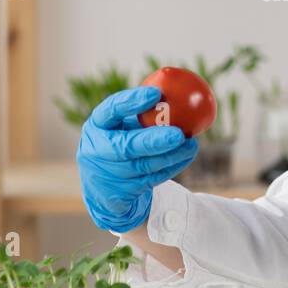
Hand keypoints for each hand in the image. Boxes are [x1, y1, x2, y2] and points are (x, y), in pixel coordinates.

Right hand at [76, 86, 198, 232]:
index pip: (110, 110)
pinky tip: (186, 156)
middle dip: (154, 140)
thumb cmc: (120, 144)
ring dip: (171, 156)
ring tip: (192, 145)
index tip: (156, 94)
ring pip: (143, 166)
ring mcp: (106, 175)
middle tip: (179, 134)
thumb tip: (180, 93)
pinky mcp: (119, 194)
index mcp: (96, 125)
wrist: (103, 189)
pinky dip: (171, 167)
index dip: (132, 101)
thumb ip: (142, 114)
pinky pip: (151, 179)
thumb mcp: (122, 127)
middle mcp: (95, 150)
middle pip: (125, 146)